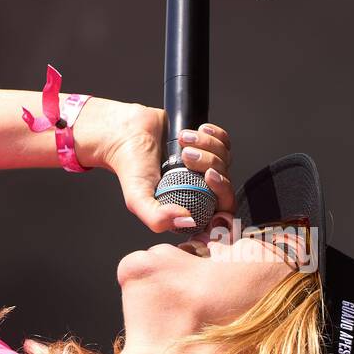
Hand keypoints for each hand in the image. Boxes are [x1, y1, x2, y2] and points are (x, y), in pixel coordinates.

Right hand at [80, 100, 233, 232]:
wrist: (128, 133)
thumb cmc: (130, 166)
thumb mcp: (137, 199)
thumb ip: (157, 218)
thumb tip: (187, 221)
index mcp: (186, 209)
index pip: (220, 213)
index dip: (222, 196)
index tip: (208, 180)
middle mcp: (198, 192)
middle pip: (226, 184)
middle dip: (210, 165)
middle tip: (187, 156)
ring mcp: (204, 169)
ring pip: (226, 160)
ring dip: (207, 146)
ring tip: (182, 140)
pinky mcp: (208, 148)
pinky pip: (225, 142)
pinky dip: (213, 134)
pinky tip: (196, 131)